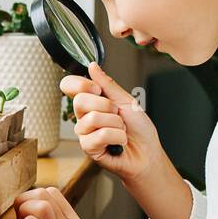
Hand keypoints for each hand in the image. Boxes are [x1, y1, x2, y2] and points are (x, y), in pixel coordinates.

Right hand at [60, 63, 163, 182]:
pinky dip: (117, 137)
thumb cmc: (139, 128)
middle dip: (107, 105)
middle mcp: (84, 116)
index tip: (96, 89)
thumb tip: (92, 66)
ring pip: (93, 118)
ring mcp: (84, 133)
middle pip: (80, 100)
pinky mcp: (89, 148)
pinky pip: (100, 135)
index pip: (69, 86)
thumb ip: (107, 84)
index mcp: (91, 102)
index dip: (79, 84)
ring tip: (121, 131)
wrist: (148, 152)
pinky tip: (119, 142)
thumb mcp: (126, 100)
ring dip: (116, 124)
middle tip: (117, 114)